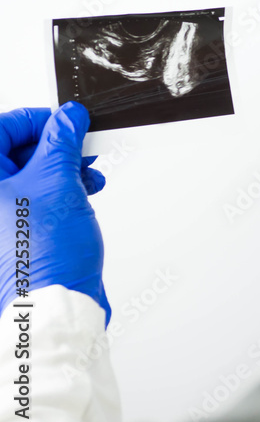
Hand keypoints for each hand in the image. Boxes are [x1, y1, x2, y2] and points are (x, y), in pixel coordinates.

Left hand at [0, 103, 110, 325]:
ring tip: (89, 174)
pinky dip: (62, 190)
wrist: (53, 305)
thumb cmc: (43, 255)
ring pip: (30, 175)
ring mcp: (1, 218)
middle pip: (15, 152)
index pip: (2, 128)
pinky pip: (37, 197)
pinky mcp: (17, 232)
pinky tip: (84, 192)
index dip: (37, 120)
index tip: (66, 120)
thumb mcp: (58, 181)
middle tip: (81, 146)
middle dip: (55, 146)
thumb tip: (68, 117)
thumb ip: (62, 141)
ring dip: (63, 168)